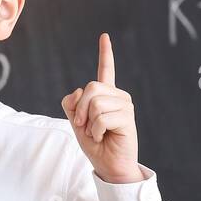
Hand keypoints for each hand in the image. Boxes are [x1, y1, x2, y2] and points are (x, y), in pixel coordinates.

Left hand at [60, 33, 140, 182]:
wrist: (108, 163)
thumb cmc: (94, 143)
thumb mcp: (76, 121)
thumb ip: (72, 104)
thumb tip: (78, 92)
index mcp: (106, 95)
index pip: (106, 70)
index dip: (105, 53)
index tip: (104, 36)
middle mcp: (118, 96)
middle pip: (90, 87)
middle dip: (80, 108)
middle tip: (83, 125)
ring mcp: (125, 105)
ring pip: (95, 103)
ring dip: (88, 122)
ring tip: (96, 132)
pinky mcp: (128, 117)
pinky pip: (100, 118)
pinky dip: (95, 130)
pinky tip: (103, 136)